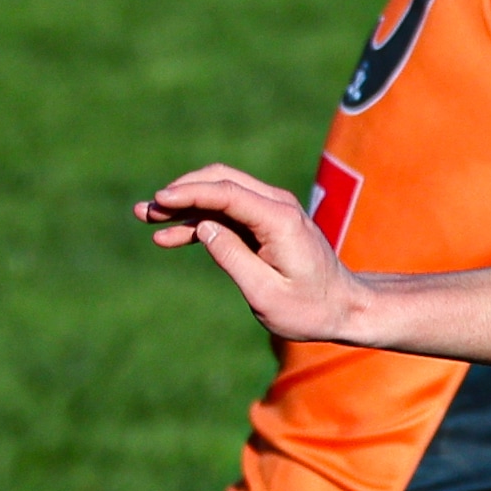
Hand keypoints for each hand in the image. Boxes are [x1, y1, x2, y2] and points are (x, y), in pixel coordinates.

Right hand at [141, 163, 364, 341]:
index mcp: (279, 220)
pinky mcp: (266, 222)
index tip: (159, 200)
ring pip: (220, 194)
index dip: (189, 193)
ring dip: (185, 205)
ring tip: (147, 219)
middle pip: (220, 181)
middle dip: (180, 192)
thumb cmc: (310, 309)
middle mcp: (277, 206)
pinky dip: (199, 220)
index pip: (227, 192)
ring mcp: (272, 211)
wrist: (345, 308)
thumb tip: (202, 227)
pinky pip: (227, 212)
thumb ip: (232, 258)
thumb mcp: (266, 293)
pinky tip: (170, 237)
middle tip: (146, 211)